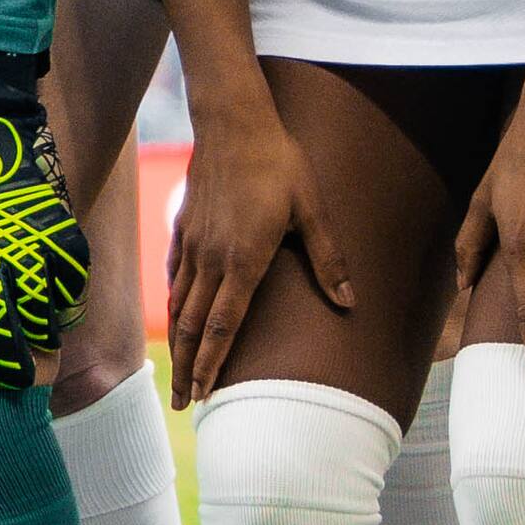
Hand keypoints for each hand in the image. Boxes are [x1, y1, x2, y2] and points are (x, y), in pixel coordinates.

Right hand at [161, 92, 348, 405]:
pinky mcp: (184, 227)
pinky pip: (174, 275)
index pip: (224, 326)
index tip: (204, 395)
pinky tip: (175, 316)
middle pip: (193, 326)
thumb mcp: (313, 210)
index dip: (213, 364)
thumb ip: (328, 259)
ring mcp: (193, 244)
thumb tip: (350, 302)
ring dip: (178, 344)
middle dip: (187, 368)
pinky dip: (174, 304)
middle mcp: (212, 259)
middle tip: (181, 403)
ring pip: (179, 305)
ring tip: (176, 373)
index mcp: (244, 260)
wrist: (234, 122)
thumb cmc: (278, 163)